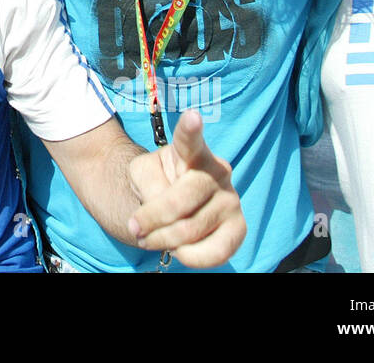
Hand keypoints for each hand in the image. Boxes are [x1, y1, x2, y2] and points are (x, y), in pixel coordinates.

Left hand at [127, 110, 245, 268]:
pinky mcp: (238, 228)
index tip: (192, 117)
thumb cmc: (156, 182)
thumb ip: (151, 185)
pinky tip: (179, 250)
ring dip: (162, 240)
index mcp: (192, 151)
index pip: (190, 141)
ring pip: (191, 229)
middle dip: (151, 219)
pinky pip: (215, 252)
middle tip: (135, 228)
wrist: (170, 206)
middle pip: (180, 201)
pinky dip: (190, 257)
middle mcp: (218, 171)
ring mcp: (232, 200)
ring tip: (149, 238)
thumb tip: (167, 211)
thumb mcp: (142, 174)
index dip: (190, 130)